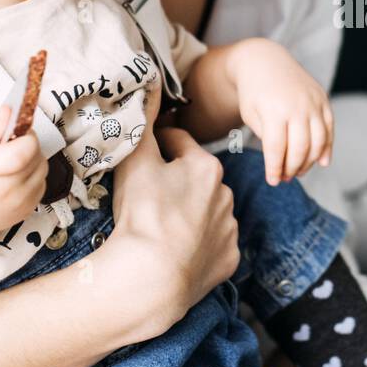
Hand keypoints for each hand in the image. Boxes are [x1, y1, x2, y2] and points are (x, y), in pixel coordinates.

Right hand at [0, 104, 45, 236]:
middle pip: (37, 156)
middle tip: (9, 146)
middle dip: (27, 144)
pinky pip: (42, 183)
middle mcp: (8, 191)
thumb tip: (10, 110)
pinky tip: (13, 177)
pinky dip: (32, 175)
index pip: (24, 150)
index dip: (25, 135)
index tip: (15, 131)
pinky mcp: (28, 210)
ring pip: (43, 168)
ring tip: (9, 163)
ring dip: (32, 159)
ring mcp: (21, 203)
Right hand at [106, 126, 238, 340]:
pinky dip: (197, 246)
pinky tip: (176, 252)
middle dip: (175, 182)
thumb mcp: (137, 161)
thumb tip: (151, 87)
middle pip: (195, 179)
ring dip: (188, 214)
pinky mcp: (228, 260)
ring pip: (206, 212)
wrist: (152, 279)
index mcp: (207, 166)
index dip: (157, 145)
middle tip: (146, 197)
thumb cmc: (143, 215)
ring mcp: (229, 230)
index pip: (179, 143)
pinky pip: (212, 246)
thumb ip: (145, 121)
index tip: (142, 154)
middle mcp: (227, 195)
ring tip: (161, 228)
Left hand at [228, 38, 333, 184]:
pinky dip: (327, 147)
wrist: (264, 61)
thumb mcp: (252, 115)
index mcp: (274, 110)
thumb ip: (268, 138)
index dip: (275, 168)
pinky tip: (321, 162)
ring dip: (310, 161)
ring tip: (299, 171)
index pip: (277, 148)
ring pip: (318, 141)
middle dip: (293, 168)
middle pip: (300, 147)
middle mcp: (297, 105)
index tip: (273, 181)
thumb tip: (284, 163)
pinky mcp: (323, 98)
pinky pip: (329, 128)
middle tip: (286, 178)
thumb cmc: (254, 93)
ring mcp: (313, 101)